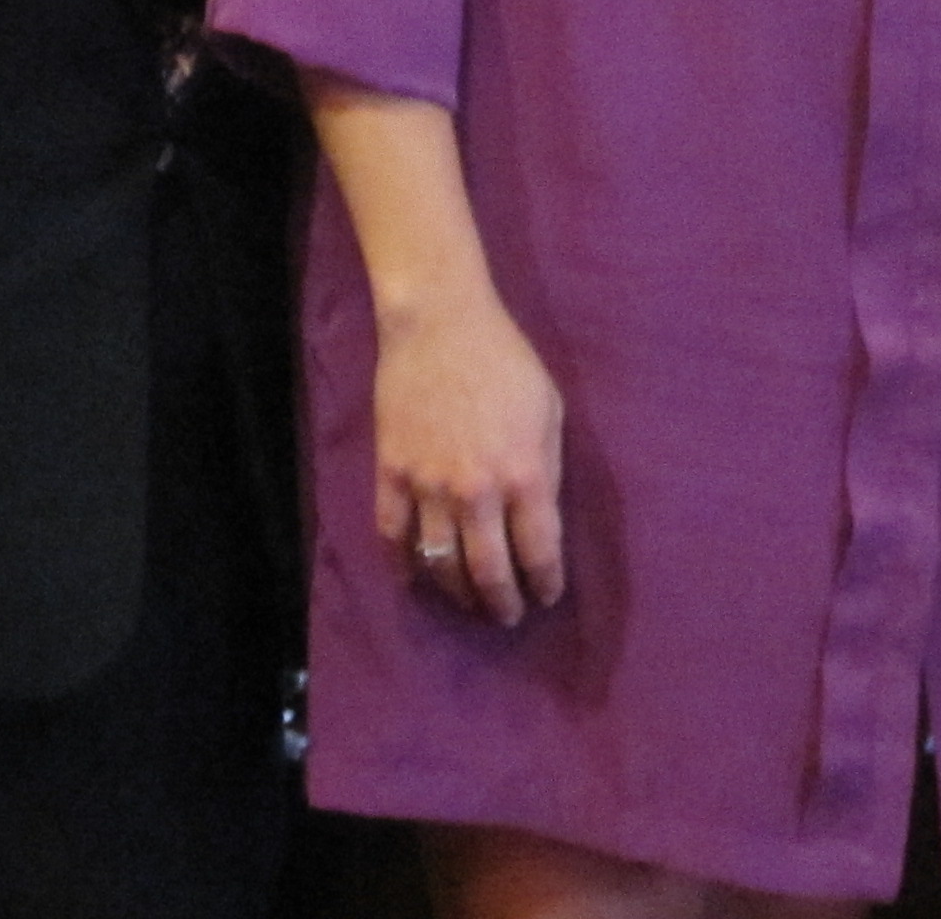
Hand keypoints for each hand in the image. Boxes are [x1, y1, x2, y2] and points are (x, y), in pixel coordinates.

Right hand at [372, 286, 566, 624]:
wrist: (439, 325)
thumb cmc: (505, 361)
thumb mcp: (549, 411)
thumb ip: (547, 468)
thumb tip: (541, 518)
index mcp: (524, 474)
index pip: (538, 551)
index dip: (545, 583)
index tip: (547, 597)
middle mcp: (477, 491)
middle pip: (488, 572)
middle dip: (502, 603)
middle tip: (508, 616)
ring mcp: (428, 486)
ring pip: (440, 564)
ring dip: (457, 594)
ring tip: (470, 603)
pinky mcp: (391, 474)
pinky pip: (392, 537)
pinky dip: (402, 566)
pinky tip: (412, 580)